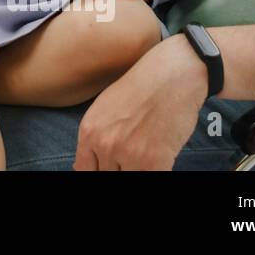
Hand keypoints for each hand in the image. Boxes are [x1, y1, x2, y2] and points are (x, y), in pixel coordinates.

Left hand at [74, 34, 209, 169]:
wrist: (173, 75)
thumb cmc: (142, 87)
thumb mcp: (105, 107)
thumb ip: (95, 136)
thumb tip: (82, 166)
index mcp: (89, 130)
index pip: (83, 170)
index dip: (97, 172)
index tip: (109, 168)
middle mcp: (104, 144)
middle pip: (106, 176)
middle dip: (120, 169)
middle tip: (133, 157)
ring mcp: (128, 154)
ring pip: (127, 178)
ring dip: (137, 170)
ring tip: (146, 155)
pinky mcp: (154, 162)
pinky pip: (150, 179)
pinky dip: (156, 171)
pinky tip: (160, 160)